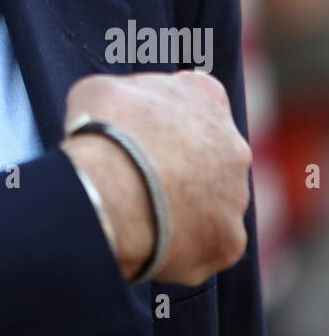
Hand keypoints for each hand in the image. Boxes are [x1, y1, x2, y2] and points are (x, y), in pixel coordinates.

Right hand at [60, 71, 251, 285]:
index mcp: (205, 96)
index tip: (142, 131)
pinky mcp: (228, 242)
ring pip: (212, 203)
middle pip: (209, 154)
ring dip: (185, 206)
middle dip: (182, 164)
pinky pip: (207, 244)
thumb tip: (119, 109)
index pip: (195, 100)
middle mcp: (233, 145)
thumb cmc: (103, 133)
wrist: (109, 192)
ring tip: (142, 213)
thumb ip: (127, 95)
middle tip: (142, 176)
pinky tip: (152, 241)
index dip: (165, 118)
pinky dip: (183, 245)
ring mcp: (235, 197)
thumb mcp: (100, 90)